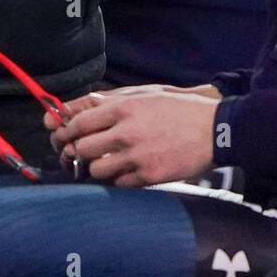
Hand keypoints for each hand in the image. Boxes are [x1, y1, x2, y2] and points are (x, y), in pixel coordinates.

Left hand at [46, 87, 218, 186]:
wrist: (215, 130)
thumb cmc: (180, 109)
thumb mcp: (146, 93)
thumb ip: (114, 99)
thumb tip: (84, 105)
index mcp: (124, 108)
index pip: (78, 121)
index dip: (64, 129)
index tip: (61, 133)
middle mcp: (126, 132)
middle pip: (81, 147)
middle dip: (76, 150)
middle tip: (79, 151)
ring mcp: (136, 156)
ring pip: (96, 169)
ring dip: (95, 166)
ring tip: (105, 160)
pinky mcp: (148, 176)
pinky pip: (118, 182)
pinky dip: (117, 177)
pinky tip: (126, 168)